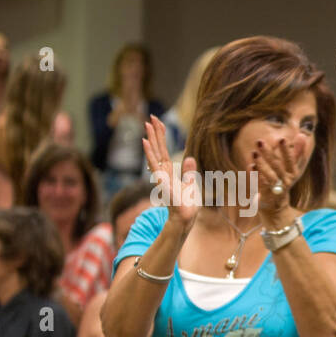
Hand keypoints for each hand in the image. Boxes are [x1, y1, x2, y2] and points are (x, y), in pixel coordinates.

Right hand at [143, 115, 200, 230]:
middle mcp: (162, 171)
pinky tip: (144, 141)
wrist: (184, 219)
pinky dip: (149, 152)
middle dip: (155, 133)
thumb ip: (189, 171)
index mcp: (168, 171)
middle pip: (157, 148)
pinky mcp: (161, 180)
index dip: (161, 136)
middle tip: (151, 117)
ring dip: (150, 138)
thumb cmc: (186, 205)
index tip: (159, 122)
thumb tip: (191, 158)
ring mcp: (160, 175)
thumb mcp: (190, 184)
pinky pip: (154, 163)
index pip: (163, 150)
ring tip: (147, 124)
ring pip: (154, 153)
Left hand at [251, 137, 298, 225]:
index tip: (282, 139)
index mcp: (293, 173)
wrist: (277, 205)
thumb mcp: (292, 167)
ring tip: (253, 153)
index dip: (286, 150)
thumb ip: (297, 152)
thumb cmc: (284, 181)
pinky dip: (255, 175)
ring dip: (261, 164)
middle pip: (278, 167)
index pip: (291, 161)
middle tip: (259, 141)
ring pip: (270, 176)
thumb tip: (302, 135)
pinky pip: (260, 184)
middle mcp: (286, 181)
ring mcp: (276, 189)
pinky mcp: (266, 195)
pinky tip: (250, 165)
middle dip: (269, 154)